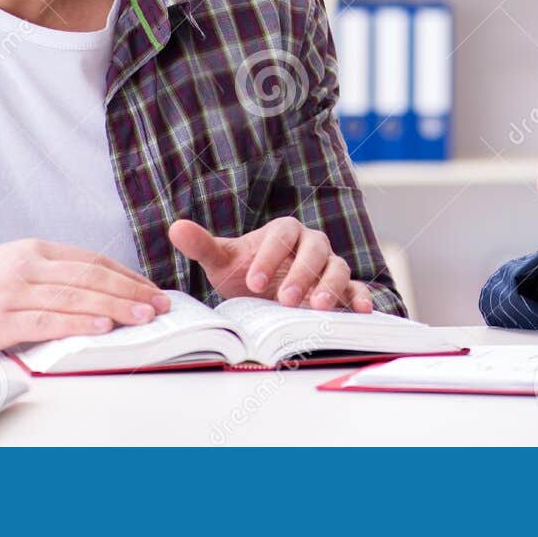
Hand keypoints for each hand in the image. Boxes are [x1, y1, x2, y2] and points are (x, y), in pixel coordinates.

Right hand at [0, 239, 170, 351]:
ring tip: (143, 317)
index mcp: (35, 251)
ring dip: (116, 307)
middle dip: (132, 291)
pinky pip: (47, 320)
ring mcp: (15, 291)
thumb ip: (49, 275)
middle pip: (92, 276)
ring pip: (77, 297)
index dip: (127, 276)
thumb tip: (93, 291)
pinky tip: (101, 327)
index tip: (151, 289)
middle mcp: (29, 266)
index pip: (93, 261)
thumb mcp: (12, 265)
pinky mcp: (0, 318)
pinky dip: (78, 323)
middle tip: (159, 304)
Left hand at [169, 217, 373, 311]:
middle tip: (284, 299)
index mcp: (284, 231)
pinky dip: (361, 296)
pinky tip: (360, 310)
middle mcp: (311, 244)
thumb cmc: (246, 273)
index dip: (268, 257)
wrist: (265, 293)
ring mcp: (329, 265)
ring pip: (337, 267)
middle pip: (314, 250)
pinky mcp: (343, 288)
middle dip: (300, 274)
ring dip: (330, 286)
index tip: (251, 281)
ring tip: (318, 308)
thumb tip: (175, 227)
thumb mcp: (223, 261)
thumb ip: (202, 245)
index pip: (281, 236)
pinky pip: (357, 287)